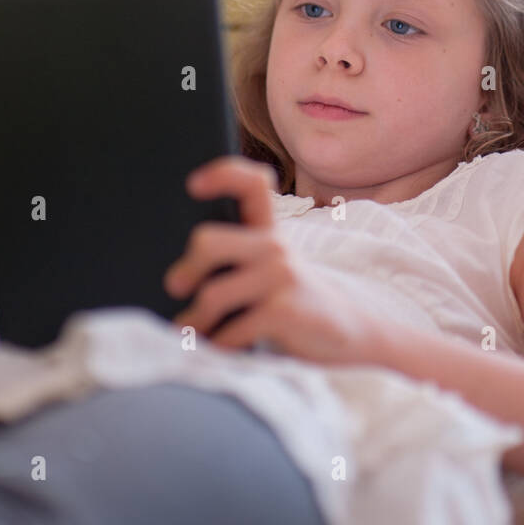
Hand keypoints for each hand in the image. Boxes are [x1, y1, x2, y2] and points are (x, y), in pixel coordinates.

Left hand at [163, 155, 387, 366]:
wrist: (348, 334)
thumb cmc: (292, 302)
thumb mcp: (271, 271)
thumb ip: (235, 260)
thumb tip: (175, 278)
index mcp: (269, 231)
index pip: (252, 183)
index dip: (222, 174)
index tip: (193, 185)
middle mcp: (275, 247)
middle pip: (207, 242)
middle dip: (186, 269)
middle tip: (176, 286)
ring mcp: (281, 278)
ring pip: (212, 295)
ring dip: (194, 321)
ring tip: (191, 330)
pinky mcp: (284, 311)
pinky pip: (230, 331)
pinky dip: (218, 346)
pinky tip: (219, 350)